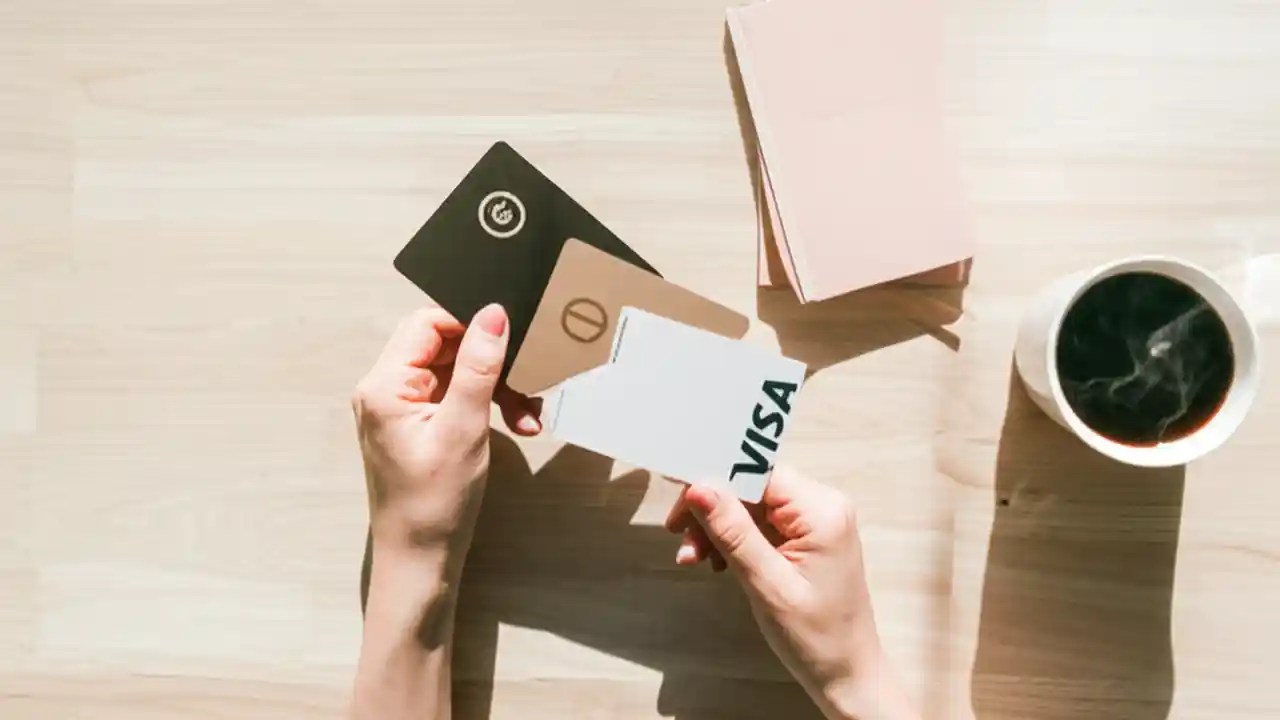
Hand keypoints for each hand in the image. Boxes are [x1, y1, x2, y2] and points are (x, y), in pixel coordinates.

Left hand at [350, 303, 538, 719]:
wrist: (421, 562)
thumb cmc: (434, 505)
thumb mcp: (464, 430)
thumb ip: (478, 367)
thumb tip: (493, 314)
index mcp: (384, 386)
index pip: (428, 324)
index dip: (471, 326)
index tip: (512, 342)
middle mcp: (386, 390)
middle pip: (445, 346)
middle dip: (492, 362)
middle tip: (528, 386)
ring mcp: (402, 408)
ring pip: (457, 371)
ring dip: (497, 386)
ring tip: (528, 415)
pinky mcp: (419, 425)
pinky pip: (457, 396)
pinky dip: (488, 405)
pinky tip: (517, 425)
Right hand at [666, 468, 917, 719]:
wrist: (846, 675)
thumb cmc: (816, 637)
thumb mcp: (768, 585)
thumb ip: (733, 532)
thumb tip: (698, 486)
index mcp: (822, 511)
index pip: (758, 472)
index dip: (714, 478)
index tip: (679, 500)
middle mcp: (822, 505)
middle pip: (751, 485)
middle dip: (711, 508)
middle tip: (679, 534)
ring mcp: (814, 521)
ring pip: (750, 504)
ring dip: (717, 526)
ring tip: (693, 558)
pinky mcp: (804, 537)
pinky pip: (759, 523)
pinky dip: (732, 538)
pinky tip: (716, 561)